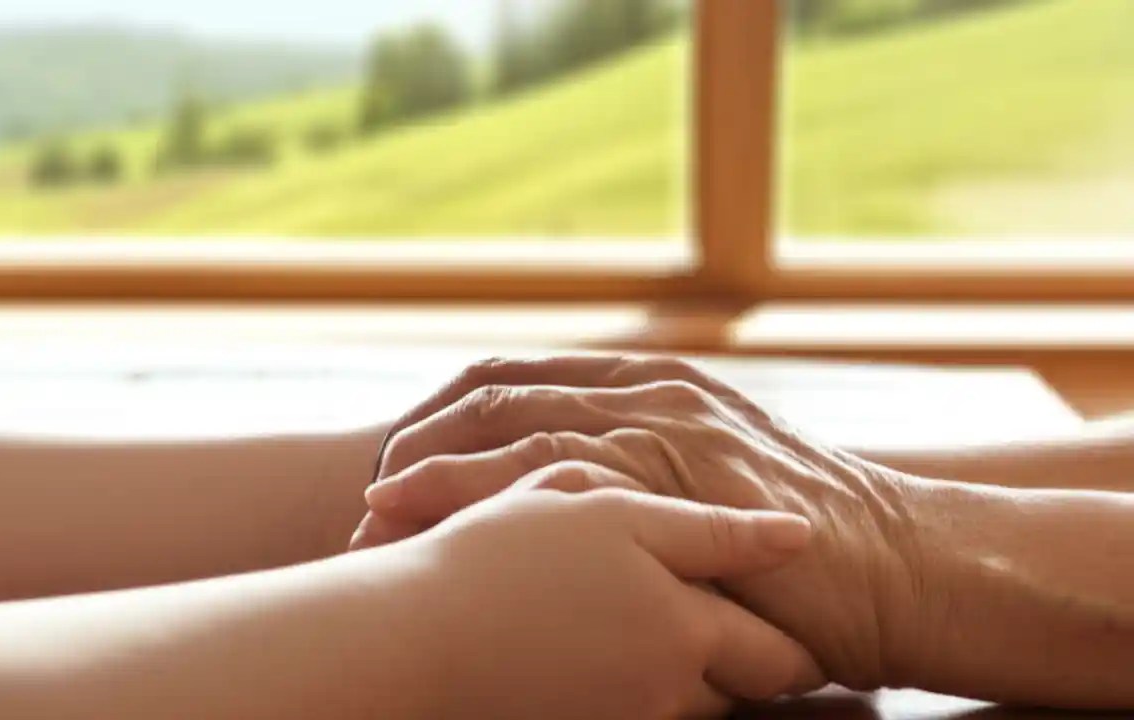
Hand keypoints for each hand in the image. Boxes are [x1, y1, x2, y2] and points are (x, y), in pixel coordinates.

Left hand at [354, 355, 925, 689]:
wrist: (901, 569)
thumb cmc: (804, 549)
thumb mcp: (712, 492)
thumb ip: (648, 480)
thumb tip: (575, 510)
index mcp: (651, 386)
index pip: (518, 384)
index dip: (446, 421)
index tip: (396, 464)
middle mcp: (648, 391)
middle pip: (496, 395)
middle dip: (422, 441)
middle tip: (370, 496)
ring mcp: (661, 425)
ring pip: (510, 426)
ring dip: (431, 468)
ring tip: (376, 512)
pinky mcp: (674, 472)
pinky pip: (551, 471)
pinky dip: (478, 492)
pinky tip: (432, 516)